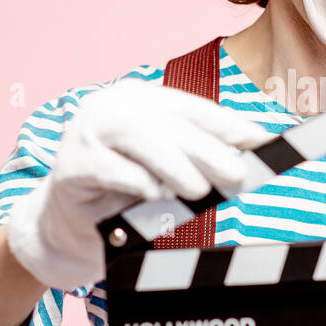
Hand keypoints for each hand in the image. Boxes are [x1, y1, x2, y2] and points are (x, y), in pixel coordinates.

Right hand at [5, 78, 273, 290]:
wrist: (64, 227)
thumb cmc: (121, 195)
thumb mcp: (164, 171)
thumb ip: (196, 160)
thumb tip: (244, 158)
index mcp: (139, 99)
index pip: (192, 108)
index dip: (227, 124)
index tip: (261, 139)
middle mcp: (112, 106)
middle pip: (170, 122)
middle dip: (208, 148)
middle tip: (237, 174)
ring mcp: (86, 131)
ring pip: (141, 137)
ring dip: (176, 165)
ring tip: (199, 190)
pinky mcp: (70, 164)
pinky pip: (112, 169)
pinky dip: (138, 182)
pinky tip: (154, 195)